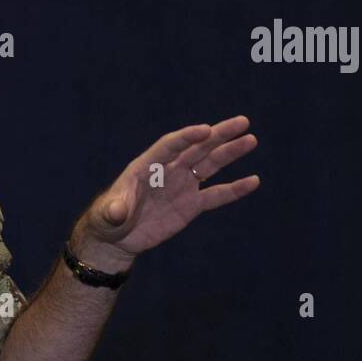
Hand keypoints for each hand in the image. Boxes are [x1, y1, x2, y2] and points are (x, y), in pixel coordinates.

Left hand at [73, 114, 260, 266]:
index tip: (205, 130)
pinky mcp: (190, 205)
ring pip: (209, 165)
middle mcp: (168, 171)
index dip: (187, 137)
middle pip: (196, 148)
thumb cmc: (107, 220)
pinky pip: (216, 195)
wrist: (117, 238)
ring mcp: (181, 186)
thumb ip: (114, 210)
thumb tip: (117, 212)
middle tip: (242, 122)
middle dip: (218, 135)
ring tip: (250, 140)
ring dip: (230, 153)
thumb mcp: (107, 215)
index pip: (170, 145)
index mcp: (147, 166)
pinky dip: (234, 189)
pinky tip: (254, 181)